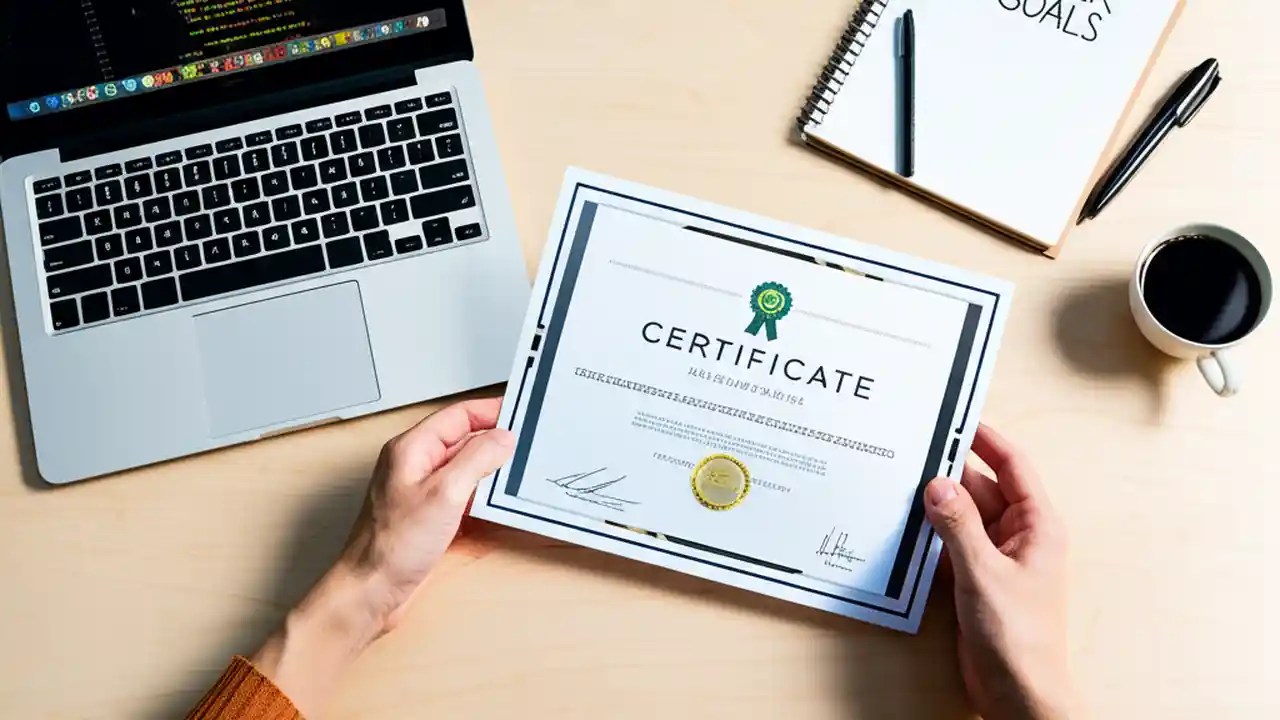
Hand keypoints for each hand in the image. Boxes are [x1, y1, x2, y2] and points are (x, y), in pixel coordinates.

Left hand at [250, 398, 513, 716]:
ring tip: (518, 474)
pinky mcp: (431, 517)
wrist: (372, 592)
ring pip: (466, 470)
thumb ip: (476, 459)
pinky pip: (464, 497)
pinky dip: (485, 498)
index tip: (521, 414)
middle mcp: (416, 466)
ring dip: (492, 472)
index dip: (491, 412)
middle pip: (464, 440)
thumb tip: (502, 438)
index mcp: (412, 449)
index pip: (459, 415)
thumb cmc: (390, 547)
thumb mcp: (444, 493)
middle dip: (496, 442)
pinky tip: (500, 505)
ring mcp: (424, 492)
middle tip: (527, 446)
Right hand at [923, 425, 1075, 719]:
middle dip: (949, 472)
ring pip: (962, 515)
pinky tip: (905, 527)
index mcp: (1037, 526)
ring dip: (937, 505)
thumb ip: (958, 525)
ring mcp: (997, 557)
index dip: (987, 438)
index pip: (1013, 465)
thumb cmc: (1020, 639)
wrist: (1020, 692)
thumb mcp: (984, 573)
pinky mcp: (976, 578)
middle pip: (981, 487)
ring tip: (901, 484)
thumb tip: (937, 484)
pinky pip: (951, 542)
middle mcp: (1019, 536)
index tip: (958, 416)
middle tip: (913, 451)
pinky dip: (931, 535)